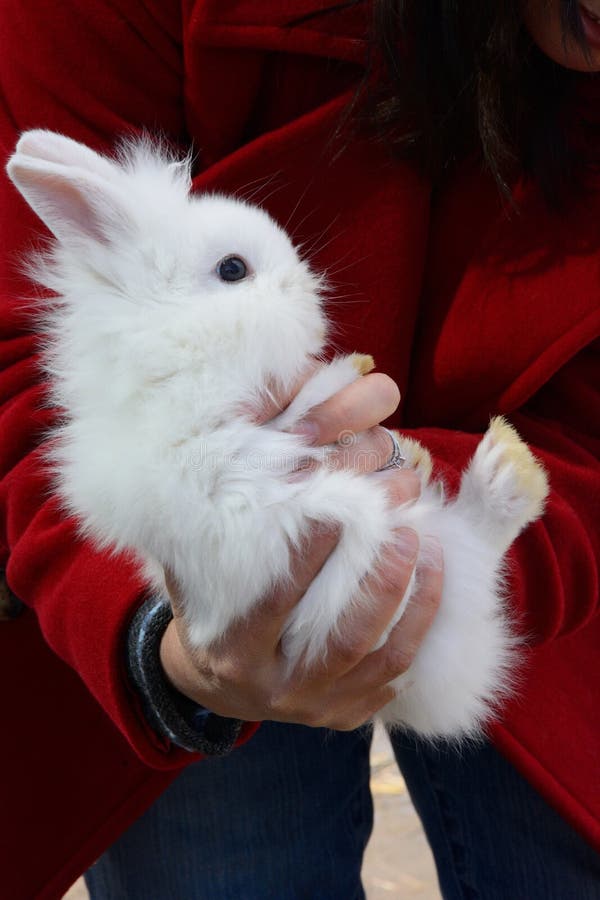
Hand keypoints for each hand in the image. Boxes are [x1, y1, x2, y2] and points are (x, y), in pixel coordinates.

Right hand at [160, 369, 442, 729]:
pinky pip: (395, 679)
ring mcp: (317, 708)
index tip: (338, 512)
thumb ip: (212, 543)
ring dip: (416, 605)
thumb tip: (229, 480)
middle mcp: (277, 689)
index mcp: (236, 653)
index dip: (309, 557)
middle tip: (406, 530)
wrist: (218, 688)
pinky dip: (418, 632)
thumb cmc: (212, 617)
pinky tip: (431, 589)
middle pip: (345, 639)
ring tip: (432, 552)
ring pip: (383, 661)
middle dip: (383, 583)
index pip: (278, 604)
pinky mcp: (346, 716)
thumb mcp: (199, 583)